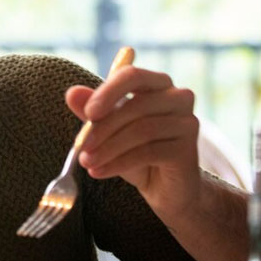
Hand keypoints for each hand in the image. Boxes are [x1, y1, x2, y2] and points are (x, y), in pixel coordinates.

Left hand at [65, 63, 199, 213]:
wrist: (161, 185)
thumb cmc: (132, 148)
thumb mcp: (107, 128)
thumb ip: (91, 109)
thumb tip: (72, 93)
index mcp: (156, 83)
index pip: (132, 75)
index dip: (108, 92)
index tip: (88, 112)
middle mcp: (177, 97)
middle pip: (137, 105)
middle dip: (103, 127)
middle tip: (80, 146)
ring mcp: (187, 122)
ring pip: (142, 130)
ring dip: (107, 148)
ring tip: (86, 161)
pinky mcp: (188, 149)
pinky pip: (148, 153)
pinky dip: (118, 163)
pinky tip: (99, 171)